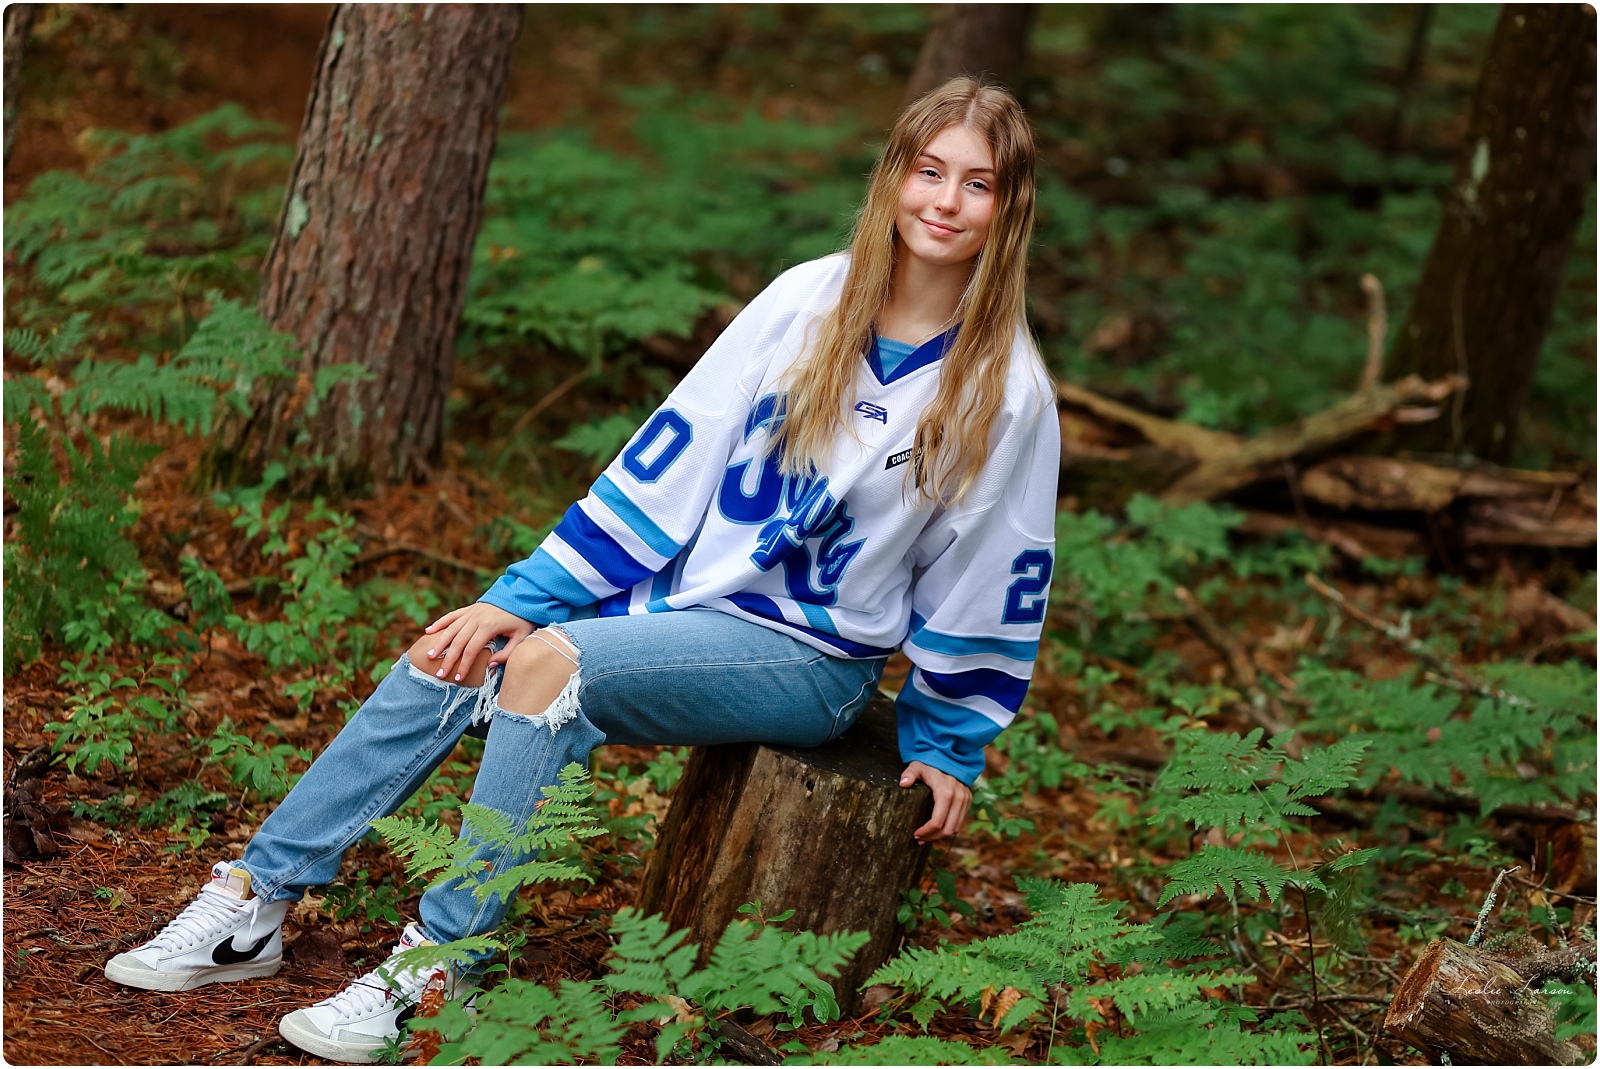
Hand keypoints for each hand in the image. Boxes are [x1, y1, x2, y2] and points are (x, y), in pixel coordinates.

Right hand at [420, 603, 536, 682]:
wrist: (521, 596)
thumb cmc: (522, 619)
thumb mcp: (521, 637)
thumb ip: (506, 653)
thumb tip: (489, 665)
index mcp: (489, 627)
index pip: (472, 650)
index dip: (464, 665)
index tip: (458, 678)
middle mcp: (477, 618)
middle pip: (458, 642)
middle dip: (448, 659)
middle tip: (440, 673)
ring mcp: (471, 612)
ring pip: (451, 629)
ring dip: (439, 643)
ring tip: (430, 656)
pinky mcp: (469, 608)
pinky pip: (451, 616)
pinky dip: (439, 623)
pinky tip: (428, 631)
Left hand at [900, 761, 971, 843]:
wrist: (949, 756)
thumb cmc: (929, 763)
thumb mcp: (917, 767)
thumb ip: (909, 774)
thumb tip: (903, 783)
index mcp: (945, 793)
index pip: (937, 822)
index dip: (926, 832)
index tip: (915, 834)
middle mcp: (958, 798)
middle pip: (947, 829)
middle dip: (933, 837)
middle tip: (920, 839)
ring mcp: (965, 800)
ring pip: (956, 828)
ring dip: (941, 836)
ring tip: (927, 837)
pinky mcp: (968, 801)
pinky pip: (960, 821)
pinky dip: (949, 828)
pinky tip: (938, 829)